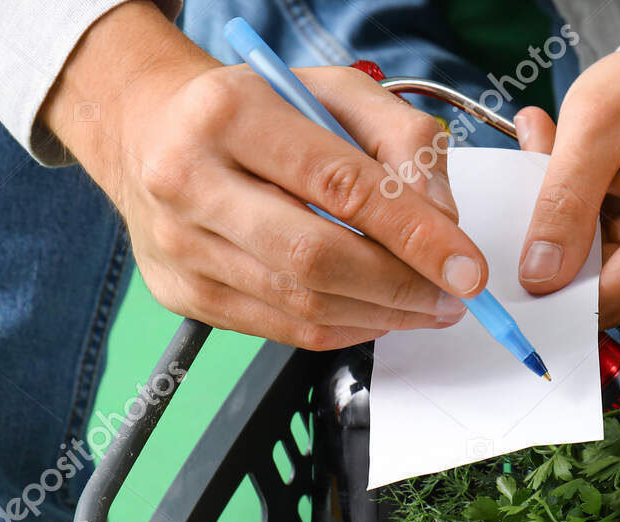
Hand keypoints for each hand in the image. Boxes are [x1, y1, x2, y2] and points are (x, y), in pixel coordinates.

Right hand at [42, 1, 489, 349]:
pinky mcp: (182, 292)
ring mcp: (180, 243)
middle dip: (403, 287)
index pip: (342, 187)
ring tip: (425, 305)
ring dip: (382, 316)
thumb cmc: (255, 111)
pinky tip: (375, 312)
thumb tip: (444, 219)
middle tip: (451, 297)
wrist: (152, 132)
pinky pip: (283, 329)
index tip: (467, 269)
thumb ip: (405, 142)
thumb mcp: (336, 94)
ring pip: (303, 304)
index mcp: (230, 112)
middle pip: (318, 258)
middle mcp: (189, 178)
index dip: (416, 236)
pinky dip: (344, 328)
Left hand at [516, 17, 619, 325]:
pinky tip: (598, 188)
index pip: (611, 294)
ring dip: (578, 237)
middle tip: (542, 166)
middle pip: (611, 291)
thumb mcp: (595, 122)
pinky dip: (596, 236)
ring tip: (576, 166)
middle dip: (563, 248)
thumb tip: (536, 278)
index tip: (509, 253)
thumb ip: (562, 201)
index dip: (554, 285)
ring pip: (612, 282)